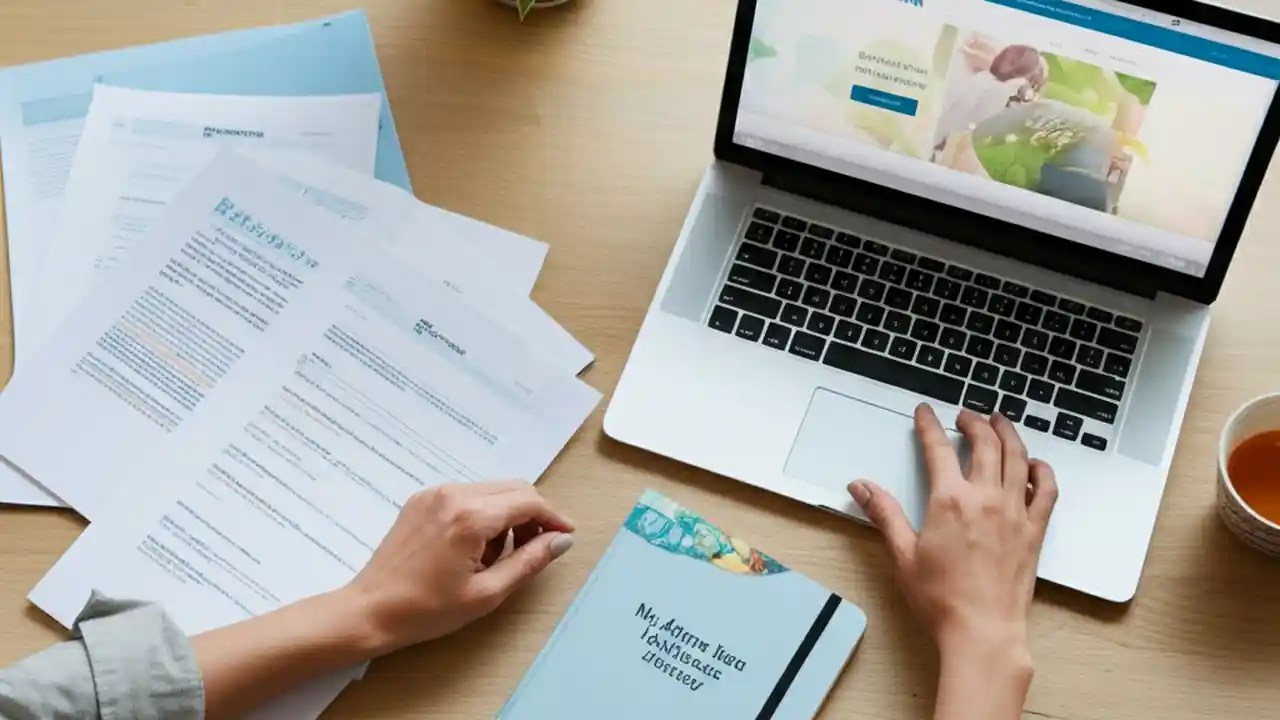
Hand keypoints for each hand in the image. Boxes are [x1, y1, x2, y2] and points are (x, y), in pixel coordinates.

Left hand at [341, 482, 575, 655]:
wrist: (370, 610)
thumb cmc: (427, 610)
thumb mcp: (487, 593)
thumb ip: (529, 561)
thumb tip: (561, 540)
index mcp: (470, 517)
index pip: (528, 501)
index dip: (553, 517)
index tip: (566, 535)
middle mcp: (453, 494)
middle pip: (512, 488)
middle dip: (533, 513)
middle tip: (538, 547)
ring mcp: (434, 494)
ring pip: (491, 490)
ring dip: (507, 515)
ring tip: (498, 556)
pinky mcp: (421, 499)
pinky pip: (466, 496)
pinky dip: (482, 513)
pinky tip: (474, 547)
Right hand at [848, 405, 1056, 719]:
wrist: (982, 631)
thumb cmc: (941, 599)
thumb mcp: (902, 554)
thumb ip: (883, 513)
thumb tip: (860, 486)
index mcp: (950, 501)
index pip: (938, 448)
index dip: (929, 425)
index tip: (926, 412)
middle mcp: (986, 499)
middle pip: (985, 443)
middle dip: (974, 422)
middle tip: (966, 415)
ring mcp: (1015, 513)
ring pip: (1018, 458)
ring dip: (1009, 434)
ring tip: (1001, 422)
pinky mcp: (1034, 531)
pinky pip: (1046, 490)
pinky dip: (1042, 471)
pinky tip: (1035, 464)